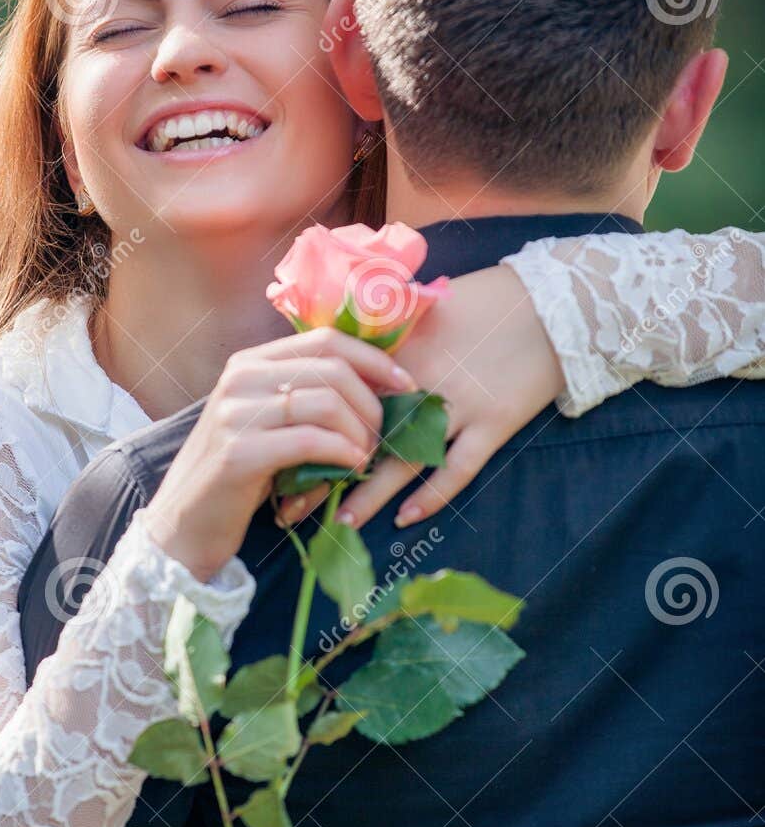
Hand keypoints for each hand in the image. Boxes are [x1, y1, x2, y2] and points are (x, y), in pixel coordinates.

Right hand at [145, 328, 413, 581]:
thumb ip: (306, 399)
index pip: (326, 339)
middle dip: (371, 403)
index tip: (405, 387)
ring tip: (364, 458)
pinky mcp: (238, 452)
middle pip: (333, 368)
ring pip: (326, 401)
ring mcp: (235, 413)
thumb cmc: (238, 478)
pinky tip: (350, 468)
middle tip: (381, 438)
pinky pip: (310, 439)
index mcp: (249, 363)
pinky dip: (342, 452)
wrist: (184, 527)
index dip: (374, 360)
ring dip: (359, 433)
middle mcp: (239, 378)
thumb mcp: (269, 426)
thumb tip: (380, 388)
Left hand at [276, 264, 563, 530]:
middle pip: (361, 436)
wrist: (550, 302)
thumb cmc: (483, 303)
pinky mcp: (494, 422)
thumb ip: (383, 344)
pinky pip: (459, 467)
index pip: (338, 399)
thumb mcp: (423, 314)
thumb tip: (337, 367)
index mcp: (397, 353)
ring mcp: (458, 404)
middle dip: (323, 473)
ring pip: (404, 458)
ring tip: (338, 524)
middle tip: (289, 508)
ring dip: (369, 493)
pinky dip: (433, 494)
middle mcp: (421, 381)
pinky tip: (406, 518)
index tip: (275, 455)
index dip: (306, 430)